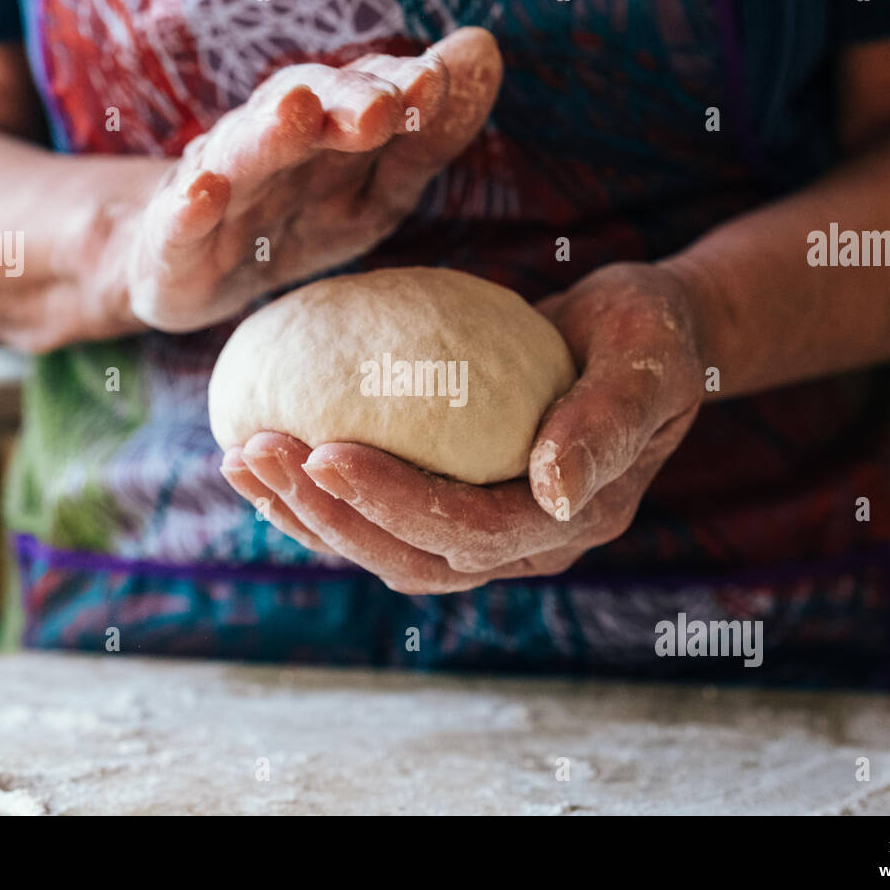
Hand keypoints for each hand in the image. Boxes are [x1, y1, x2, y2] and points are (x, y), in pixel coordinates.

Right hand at [122, 27, 502, 332]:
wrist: (192, 268)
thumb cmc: (298, 221)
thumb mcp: (375, 191)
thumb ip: (427, 137)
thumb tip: (484, 50)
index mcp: (321, 128)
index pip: (360, 90)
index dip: (395, 84)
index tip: (436, 81)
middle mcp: (266, 141)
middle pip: (300, 105)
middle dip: (341, 99)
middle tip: (380, 106)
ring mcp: (214, 185)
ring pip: (238, 151)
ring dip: (267, 130)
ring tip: (298, 112)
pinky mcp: (171, 237)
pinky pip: (177, 219)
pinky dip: (187, 204)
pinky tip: (203, 192)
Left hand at [219, 262, 705, 592]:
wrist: (641, 334)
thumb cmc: (648, 333)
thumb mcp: (646, 362)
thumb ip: (607, 425)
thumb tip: (554, 491)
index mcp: (573, 519)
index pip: (470, 531)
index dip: (393, 503)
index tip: (323, 451)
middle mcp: (527, 542)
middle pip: (413, 556)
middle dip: (327, 514)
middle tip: (254, 452)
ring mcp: (488, 527)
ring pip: (386, 547)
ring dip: (307, 513)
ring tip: (241, 459)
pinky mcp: (455, 499)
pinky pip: (379, 514)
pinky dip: (319, 494)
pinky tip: (269, 455)